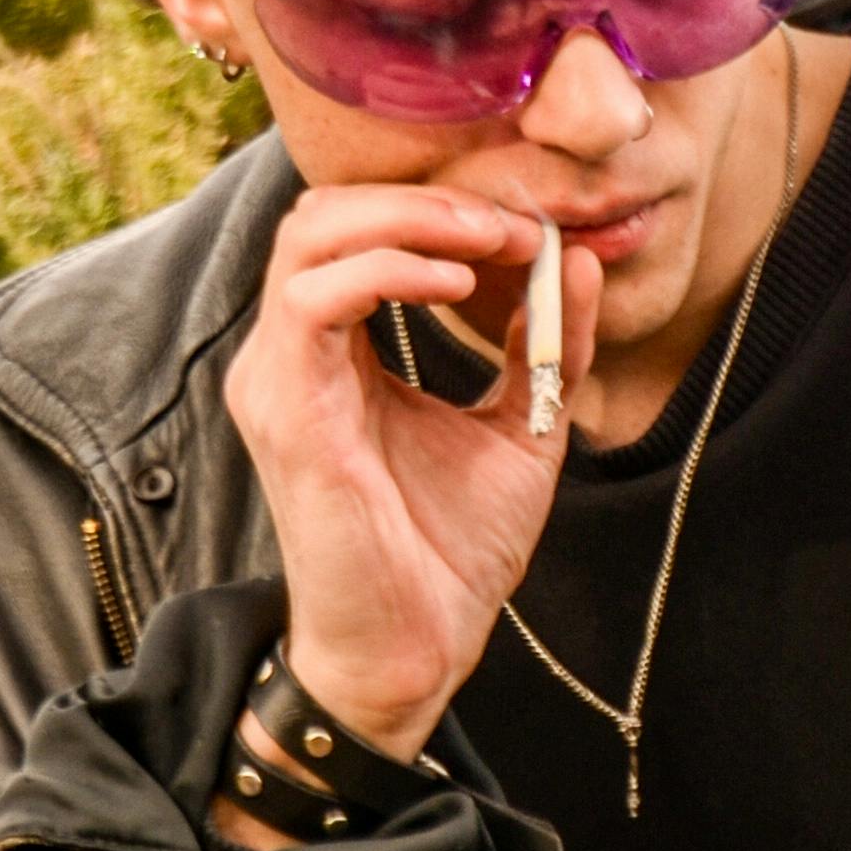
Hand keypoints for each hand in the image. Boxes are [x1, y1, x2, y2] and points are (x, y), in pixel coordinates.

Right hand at [220, 183, 602, 760]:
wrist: (414, 651)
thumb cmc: (450, 553)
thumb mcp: (520, 425)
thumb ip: (544, 344)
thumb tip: (574, 258)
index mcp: (332, 353)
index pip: (357, 231)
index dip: (441, 210)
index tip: (527, 230)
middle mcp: (290, 355)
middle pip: (323, 212)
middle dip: (423, 199)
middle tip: (508, 224)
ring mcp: (276, 378)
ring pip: (311, 234)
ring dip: (410, 220)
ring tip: (490, 243)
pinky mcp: (285, 411)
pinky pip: (315, 298)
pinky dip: (389, 269)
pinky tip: (455, 286)